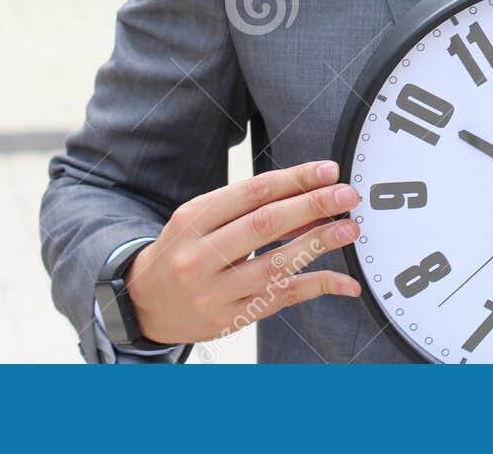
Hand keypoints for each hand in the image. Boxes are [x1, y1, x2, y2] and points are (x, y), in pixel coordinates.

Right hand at [125, 159, 361, 343]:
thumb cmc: (182, 252)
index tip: (328, 171)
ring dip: (318, 245)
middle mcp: (199, 256)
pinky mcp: (229, 321)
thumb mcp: (198, 220)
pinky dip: (317, 287)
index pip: (252, 193)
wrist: (143, 303)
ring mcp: (213, 293)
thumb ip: (245, 209)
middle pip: (265, 225)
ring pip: (275, 265)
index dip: (294, 180)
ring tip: (349, 230)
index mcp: (192, 219)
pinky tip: (345, 282)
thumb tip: (306, 198)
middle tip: (347, 195)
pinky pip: (281, 300)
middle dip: (311, 206)